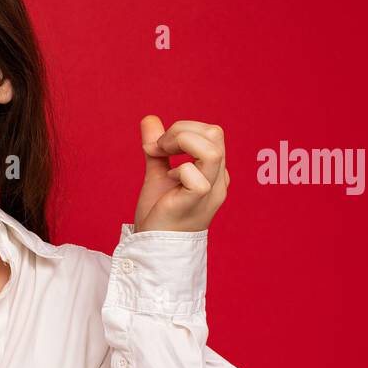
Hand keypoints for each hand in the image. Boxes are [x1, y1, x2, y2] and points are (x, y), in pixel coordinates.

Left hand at [134, 115, 230, 232]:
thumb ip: (157, 148)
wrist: (153, 248)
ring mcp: (210, 192)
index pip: (211, 132)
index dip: (182, 130)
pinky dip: (178, 170)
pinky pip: (195, 176)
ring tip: (159, 156)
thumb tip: (150, 119)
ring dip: (179, 143)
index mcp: (213, 171)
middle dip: (181, 130)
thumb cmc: (160, 215)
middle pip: (215, 133)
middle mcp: (218, 180)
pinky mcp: (195, 203)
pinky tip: (168, 180)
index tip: (155, 146)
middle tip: (157, 148)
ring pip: (212, 150)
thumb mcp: (158, 174)